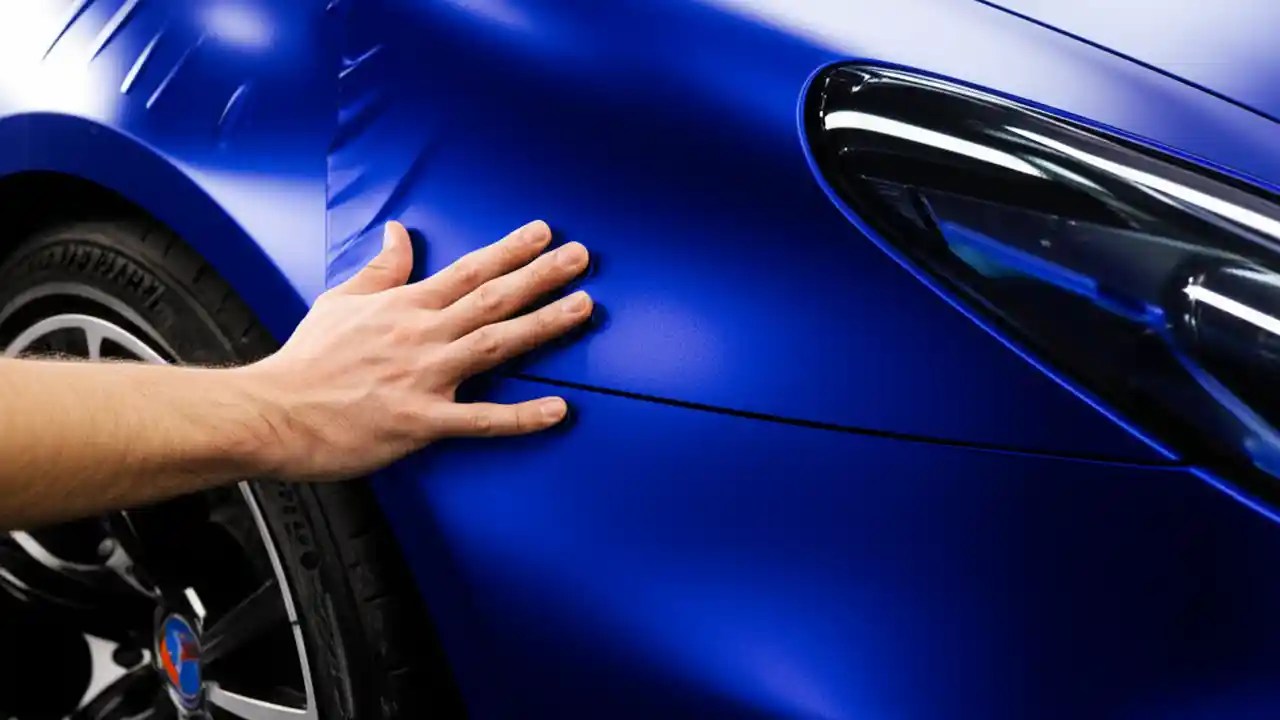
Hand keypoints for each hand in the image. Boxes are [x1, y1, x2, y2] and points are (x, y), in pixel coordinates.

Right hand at [240, 220, 591, 480]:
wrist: (272, 413)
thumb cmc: (306, 361)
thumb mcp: (340, 301)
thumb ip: (380, 269)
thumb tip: (398, 232)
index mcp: (403, 305)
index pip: (468, 269)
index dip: (510, 249)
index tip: (544, 232)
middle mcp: (421, 334)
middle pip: (492, 298)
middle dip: (540, 274)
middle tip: (581, 257)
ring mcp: (424, 377)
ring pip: (495, 344)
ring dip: (543, 324)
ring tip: (583, 308)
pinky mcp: (421, 422)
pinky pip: (481, 419)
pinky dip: (522, 416)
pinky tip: (559, 409)